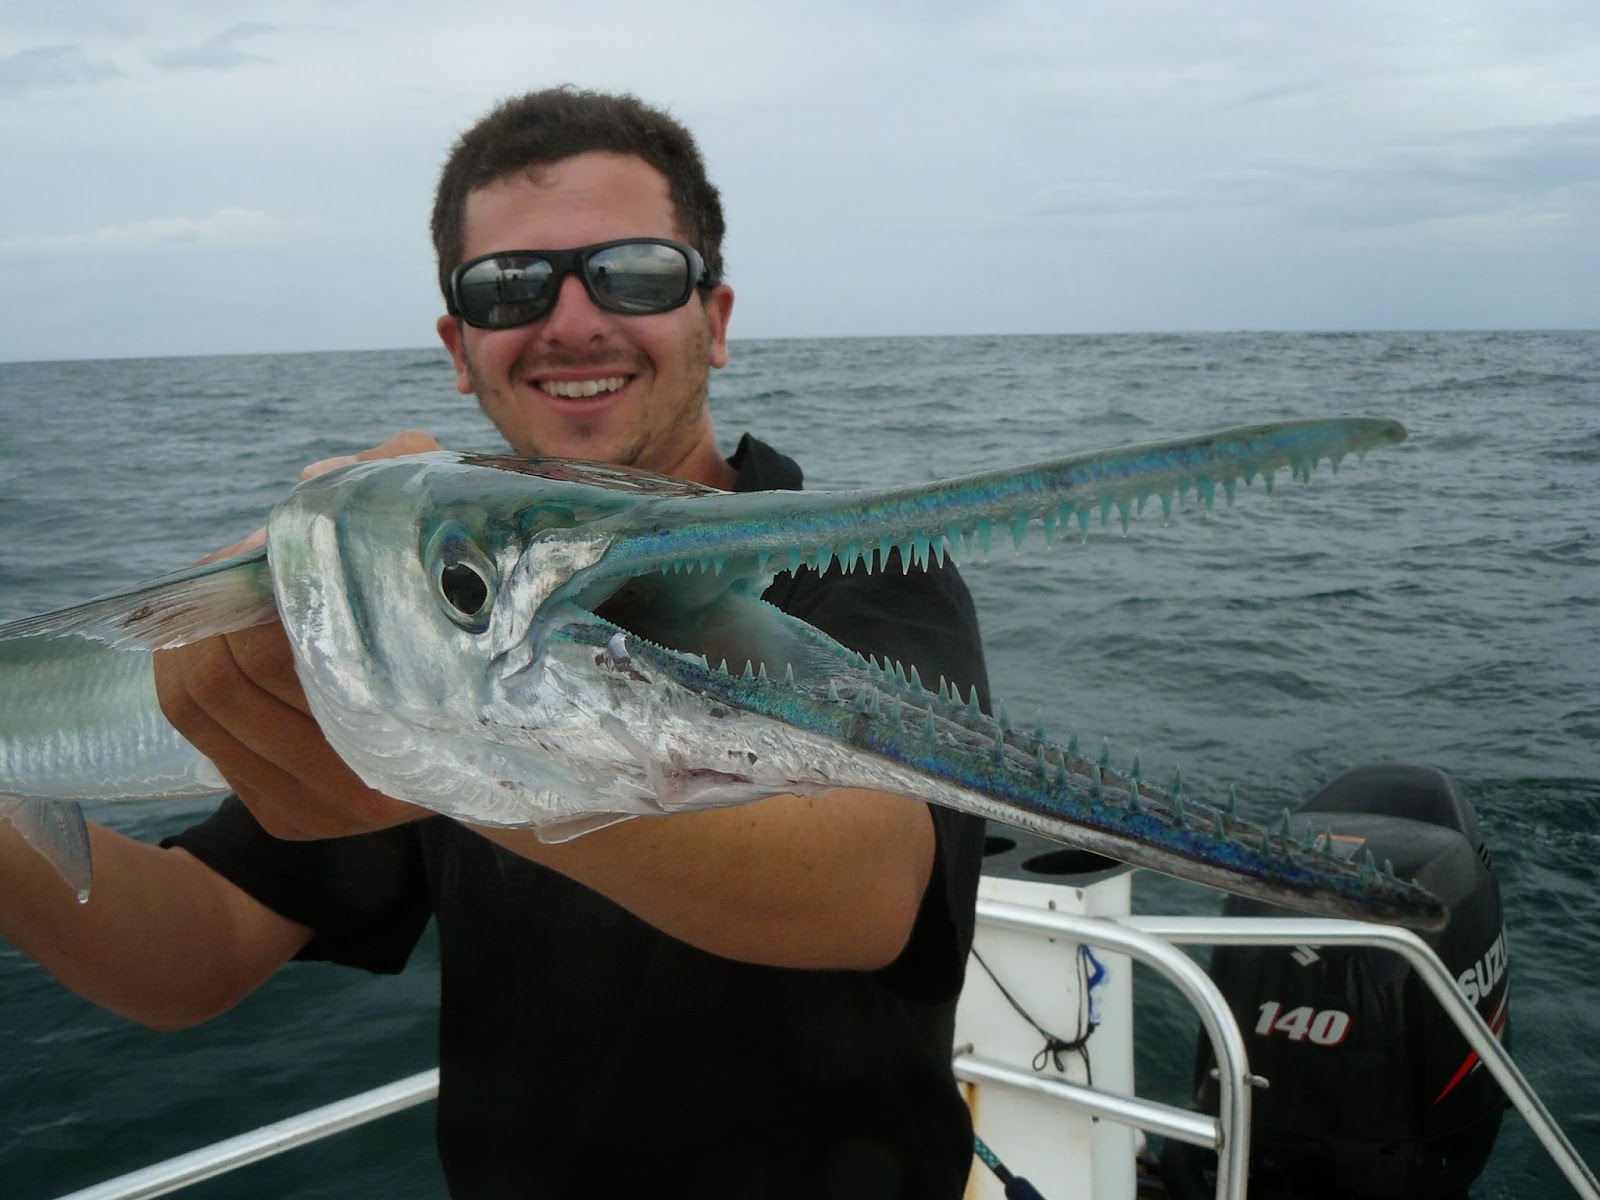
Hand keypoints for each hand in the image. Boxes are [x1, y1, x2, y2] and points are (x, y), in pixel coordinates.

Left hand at [152, 430, 444, 839]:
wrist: (503, 724)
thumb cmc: (466, 610)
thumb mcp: (451, 535)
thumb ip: (401, 483)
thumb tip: (320, 482)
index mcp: (421, 730)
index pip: (301, 652)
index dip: (272, 584)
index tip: (285, 544)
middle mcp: (366, 789)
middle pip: (226, 678)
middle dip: (222, 604)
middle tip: (254, 561)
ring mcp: (321, 810)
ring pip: (199, 701)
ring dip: (197, 632)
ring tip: (239, 591)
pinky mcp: (287, 815)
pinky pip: (197, 728)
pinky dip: (188, 666)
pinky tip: (226, 636)